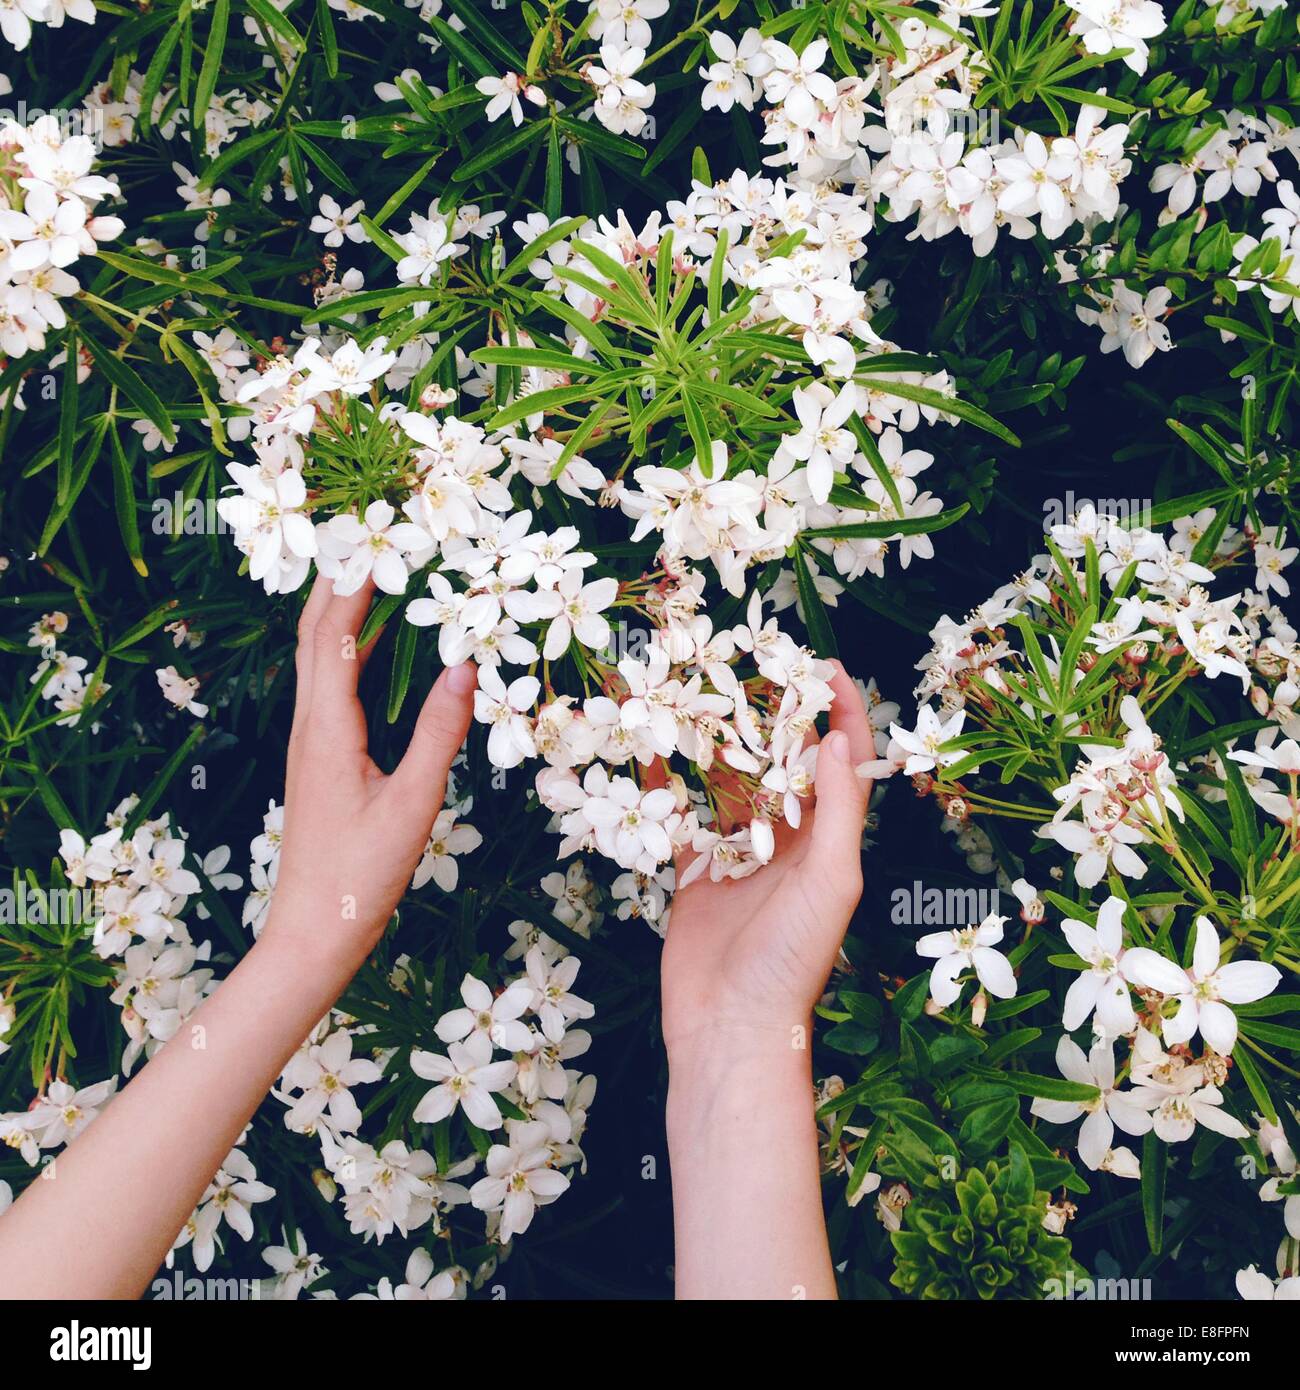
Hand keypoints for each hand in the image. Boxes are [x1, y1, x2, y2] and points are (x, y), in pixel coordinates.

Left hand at [269, 573, 476, 966]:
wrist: (315, 930)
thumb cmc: (362, 874)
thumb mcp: (414, 803)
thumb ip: (441, 733)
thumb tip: (466, 668)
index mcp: (327, 729)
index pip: (333, 634)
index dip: (353, 582)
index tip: (378, 534)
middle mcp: (310, 726)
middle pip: (312, 634)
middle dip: (337, 581)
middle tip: (369, 535)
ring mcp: (310, 742)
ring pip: (317, 659)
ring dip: (341, 613)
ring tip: (377, 573)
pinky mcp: (320, 759)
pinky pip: (330, 687)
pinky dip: (350, 653)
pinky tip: (380, 650)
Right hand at [659, 660, 874, 1299]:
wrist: (730, 1029)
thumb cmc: (792, 961)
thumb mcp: (831, 880)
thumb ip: (836, 810)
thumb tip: (834, 736)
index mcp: (830, 840)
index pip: (844, 760)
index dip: (841, 711)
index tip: (826, 664)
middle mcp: (787, 840)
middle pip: (781, 760)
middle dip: (768, 713)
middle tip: (747, 663)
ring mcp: (736, 855)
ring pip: (727, 782)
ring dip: (715, 740)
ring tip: (695, 689)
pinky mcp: (692, 873)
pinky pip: (679, 815)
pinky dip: (665, 782)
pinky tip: (648, 747)